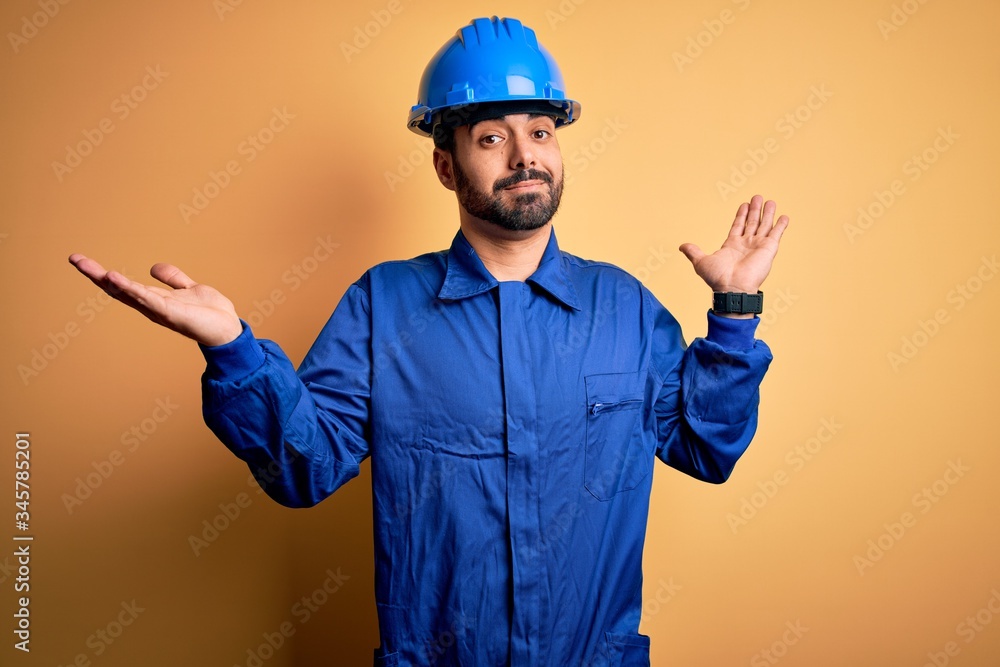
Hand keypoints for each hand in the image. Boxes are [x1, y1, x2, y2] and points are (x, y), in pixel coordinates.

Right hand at [68, 254, 242, 346]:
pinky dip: (132, 290)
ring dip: (110, 282)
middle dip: (96, 275)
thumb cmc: (210, 313)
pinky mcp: (171, 313)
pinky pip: (148, 299)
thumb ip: (172, 279)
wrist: (228, 329)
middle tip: (74, 259)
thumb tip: (152, 267)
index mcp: (153, 299)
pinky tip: (117, 279)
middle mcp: (151, 306)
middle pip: (118, 289)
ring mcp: (159, 310)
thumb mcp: (189, 288)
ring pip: (129, 294)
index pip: (122, 285)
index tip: (80, 260)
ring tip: (91, 268)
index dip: (102, 273)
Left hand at [678, 194, 788, 294]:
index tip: (744, 204)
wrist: (732, 287)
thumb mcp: (700, 262)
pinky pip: (776, 234)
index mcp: (732, 245)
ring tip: (770, 201)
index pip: (738, 226)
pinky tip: (784, 216)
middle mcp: (746, 244)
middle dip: (754, 210)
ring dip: (767, 213)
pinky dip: (781, 225)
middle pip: (752, 223)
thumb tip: (682, 246)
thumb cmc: (717, 278)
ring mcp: (758, 246)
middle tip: (757, 197)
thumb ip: (693, 252)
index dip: (741, 215)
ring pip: (764, 225)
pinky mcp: (769, 249)